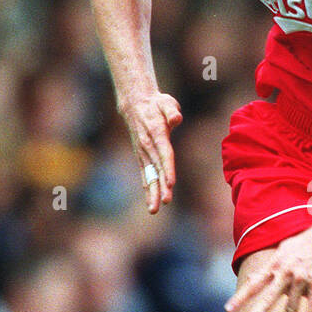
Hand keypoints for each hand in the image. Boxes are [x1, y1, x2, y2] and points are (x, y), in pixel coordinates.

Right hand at [119, 90, 182, 213]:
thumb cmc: (156, 104)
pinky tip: (151, 203)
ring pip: (149, 175)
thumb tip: (176, 118)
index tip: (171, 183)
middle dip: (161, 186)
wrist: (135, 104)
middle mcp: (148, 146)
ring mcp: (143, 153)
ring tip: (154, 210)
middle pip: (157, 169)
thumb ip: (171, 111)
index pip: (164, 153)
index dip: (168, 168)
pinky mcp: (141, 158)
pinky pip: (145, 175)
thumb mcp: (166, 102)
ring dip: (152, 193)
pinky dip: (147, 189)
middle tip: (166, 201)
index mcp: (156, 134)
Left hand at [225, 222, 311, 311]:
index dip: (241, 297)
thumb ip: (271, 266)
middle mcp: (286, 272)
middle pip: (268, 298)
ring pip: (291, 309)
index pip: (254, 283)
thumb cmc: (309, 241)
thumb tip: (255, 278)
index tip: (228, 310)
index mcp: (276, 264)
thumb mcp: (285, 249)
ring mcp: (303, 278)